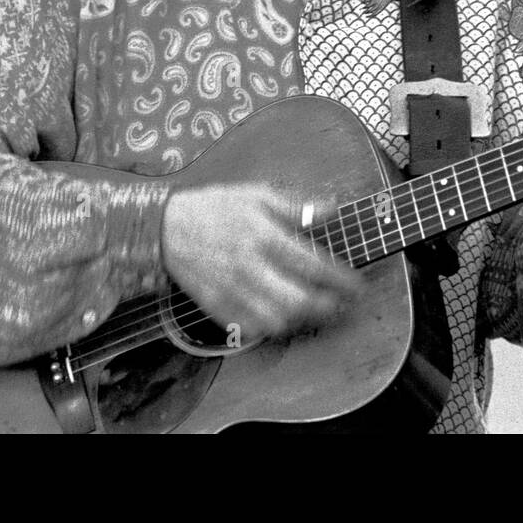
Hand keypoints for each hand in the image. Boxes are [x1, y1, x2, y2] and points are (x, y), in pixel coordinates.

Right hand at [160, 184, 362, 343]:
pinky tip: (284, 318)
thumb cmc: (214, 207)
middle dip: (328, 307)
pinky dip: (273, 328)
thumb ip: (296, 205)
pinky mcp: (217, 308)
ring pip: (277, 321)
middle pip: (299, 301)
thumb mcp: (256, 194)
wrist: (165, 229)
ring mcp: (232, 291)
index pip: (313, 265)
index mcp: (263, 236)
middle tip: (343, 303)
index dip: (340, 279)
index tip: (357, 284)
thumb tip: (332, 209)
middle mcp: (250, 268)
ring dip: (303, 320)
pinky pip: (251, 329)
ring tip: (318, 311)